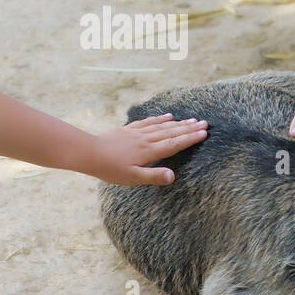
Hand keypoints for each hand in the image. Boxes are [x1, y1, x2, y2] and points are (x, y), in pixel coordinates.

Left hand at [88, 113, 207, 185]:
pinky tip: (166, 116)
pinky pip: (148, 122)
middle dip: (189, 128)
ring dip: (178, 123)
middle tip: (205, 123)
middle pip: (171, 132)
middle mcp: (145, 140)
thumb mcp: (132, 178)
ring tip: (191, 119)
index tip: (204, 133)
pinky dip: (159, 119)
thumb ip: (153, 176)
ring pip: (162, 126)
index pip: (174, 144)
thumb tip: (173, 175)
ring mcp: (137, 133)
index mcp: (149, 152)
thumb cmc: (110, 169)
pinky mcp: (128, 130)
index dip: (190, 139)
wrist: (89, 153)